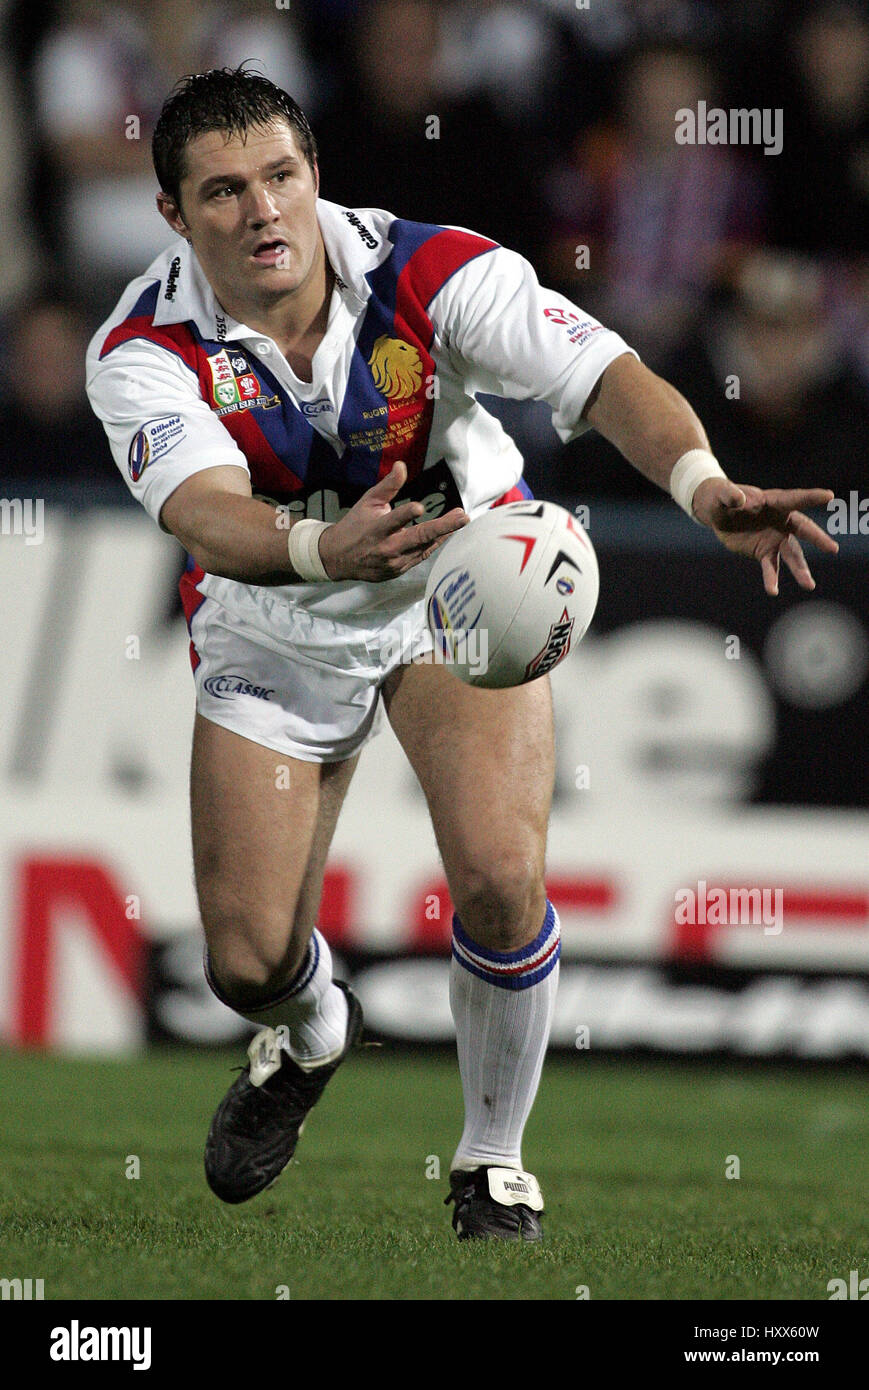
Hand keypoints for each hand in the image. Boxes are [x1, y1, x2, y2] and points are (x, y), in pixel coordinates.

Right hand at [318, 460, 468, 581]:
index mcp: (376, 529)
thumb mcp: (368, 502)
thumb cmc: (355, 526)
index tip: (419, 507)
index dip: (406, 515)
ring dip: (444, 534)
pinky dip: (433, 543)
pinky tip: (446, 532)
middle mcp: (387, 548)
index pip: (393, 521)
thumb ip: (388, 486)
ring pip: (424, 548)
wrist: (339, 559)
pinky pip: (421, 556)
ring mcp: (394, 563)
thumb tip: (402, 465)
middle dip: (442, 527)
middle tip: (461, 517)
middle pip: (418, 538)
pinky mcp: (398, 571)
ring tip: (460, 520)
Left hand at [691, 479, 838, 595]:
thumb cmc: (721, 497)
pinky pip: (770, 567)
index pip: (794, 498)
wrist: (717, 513)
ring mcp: (775, 538)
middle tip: (833, 548)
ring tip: (809, 585)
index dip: (811, 497)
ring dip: (800, 569)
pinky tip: (773, 591)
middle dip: (817, 538)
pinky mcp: (764, 552)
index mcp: (774, 501)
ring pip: (792, 554)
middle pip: (802, 529)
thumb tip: (738, 499)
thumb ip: (730, 494)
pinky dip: (771, 579)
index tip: (829, 495)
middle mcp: (781, 520)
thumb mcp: (721, 494)